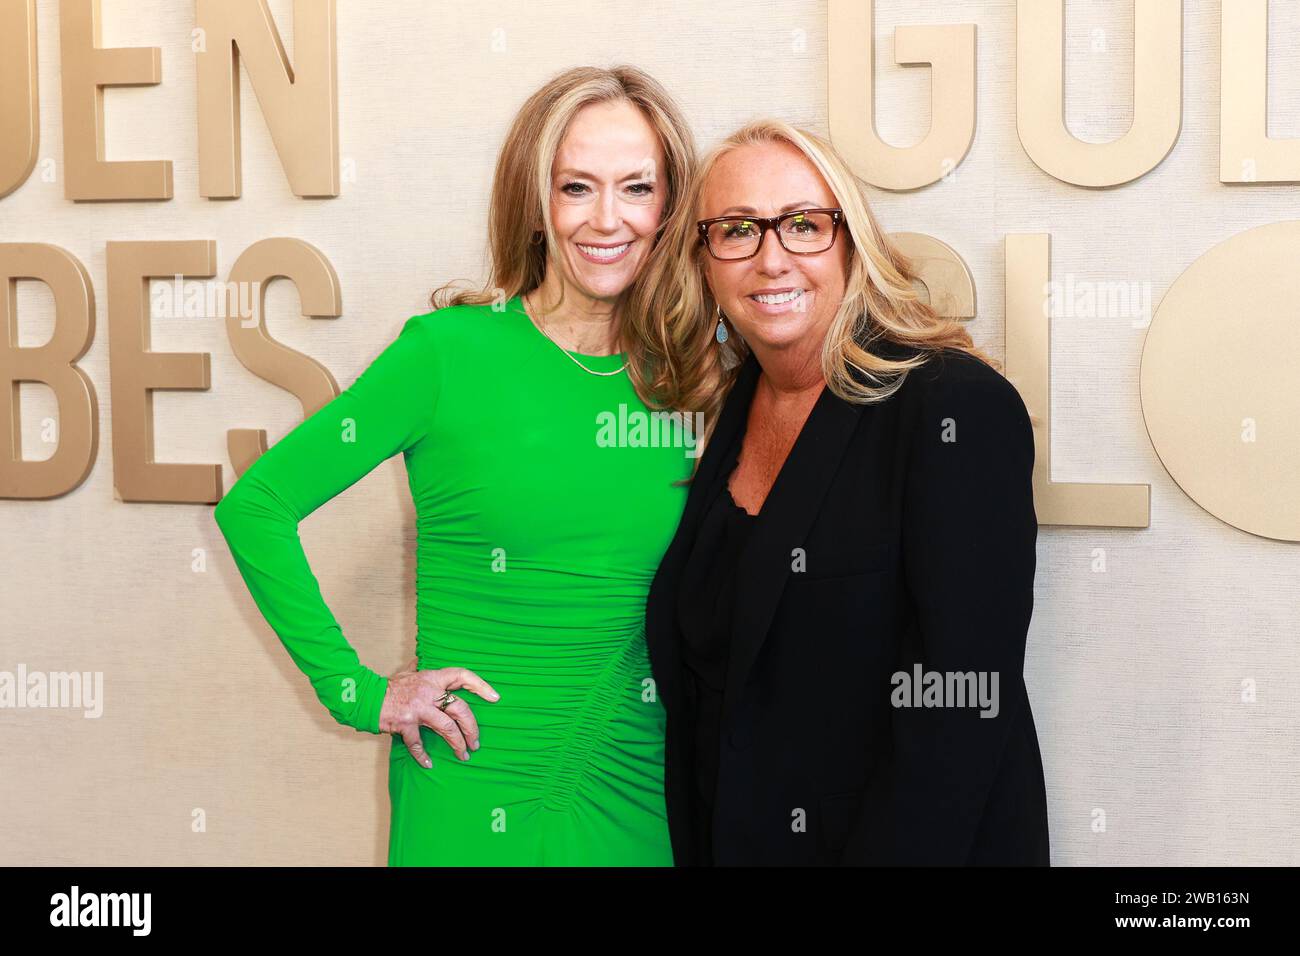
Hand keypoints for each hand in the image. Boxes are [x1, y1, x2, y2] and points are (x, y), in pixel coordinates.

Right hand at [380, 659, 499, 767]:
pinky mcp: (406, 723)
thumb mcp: (407, 673)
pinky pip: (418, 743)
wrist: (365, 697)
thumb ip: (418, 669)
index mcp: (433, 678)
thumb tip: (419, 661)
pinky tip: (429, 764)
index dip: (481, 685)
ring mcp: (418, 708)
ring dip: (457, 744)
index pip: (462, 676)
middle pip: (460, 709)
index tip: (495, 698)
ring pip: (446, 728)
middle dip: (472, 728)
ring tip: (463, 755)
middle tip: (476, 743)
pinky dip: (423, 756)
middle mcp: (429, 692)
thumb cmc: (389, 687)